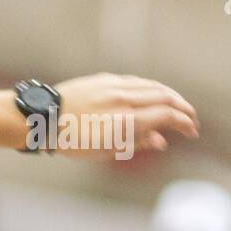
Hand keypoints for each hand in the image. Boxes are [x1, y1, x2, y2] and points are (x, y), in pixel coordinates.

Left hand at [46, 73, 198, 158]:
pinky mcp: (104, 79)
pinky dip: (151, 87)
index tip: (190, 131)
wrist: (40, 117)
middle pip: (166, 97)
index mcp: (125, 121)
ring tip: (177, 106)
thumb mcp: (103, 151)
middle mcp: (123, 100)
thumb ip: (135, 143)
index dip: (184, 123)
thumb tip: (160, 141)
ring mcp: (114, 86)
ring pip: (153, 85)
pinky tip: (153, 94)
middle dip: (183, 108)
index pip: (167, 116)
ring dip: (170, 95)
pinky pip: (136, 81)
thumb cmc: (69, 140)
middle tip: (190, 119)